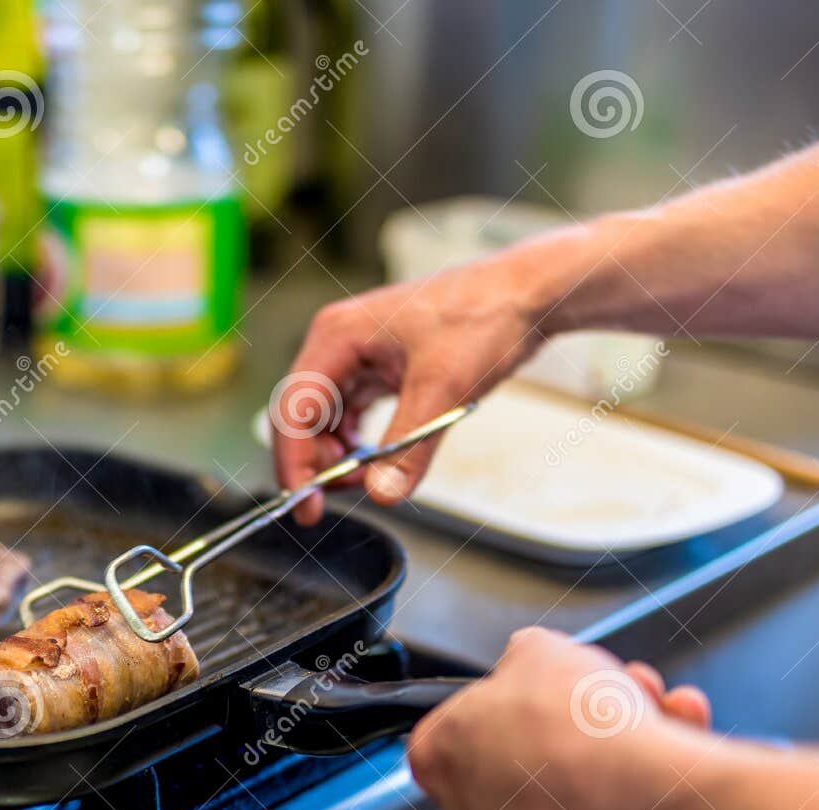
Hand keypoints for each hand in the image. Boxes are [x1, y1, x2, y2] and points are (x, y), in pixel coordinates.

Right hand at [271, 254, 553, 523]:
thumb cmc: (485, 317)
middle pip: (301, 418)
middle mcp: (338, 344)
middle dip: (317, 462)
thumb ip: (409, 446)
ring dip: (338, 456)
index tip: (306, 505)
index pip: (292, 410)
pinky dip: (358, 444)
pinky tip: (376, 459)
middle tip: (348, 494)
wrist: (526, 295)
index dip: (294, 463)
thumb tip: (383, 494)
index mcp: (337, 336)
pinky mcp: (378, 369)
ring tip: (369, 477)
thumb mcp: (444, 388)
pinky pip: (350, 416)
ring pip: (324, 421)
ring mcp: (356, 356)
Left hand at [407, 627, 710, 809]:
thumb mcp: (538, 648)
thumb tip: (531, 660)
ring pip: (574, 769)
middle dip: (571, 706)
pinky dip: (643, 765)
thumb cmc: (574, 732)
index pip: (449, 725)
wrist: (642, 798)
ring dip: (617, 728)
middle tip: (599, 683)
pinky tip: (671, 730)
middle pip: (521, 744)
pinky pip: (612, 800)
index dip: (495, 696)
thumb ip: (524, 654)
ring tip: (646, 701)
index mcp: (438, 758)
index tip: (526, 684)